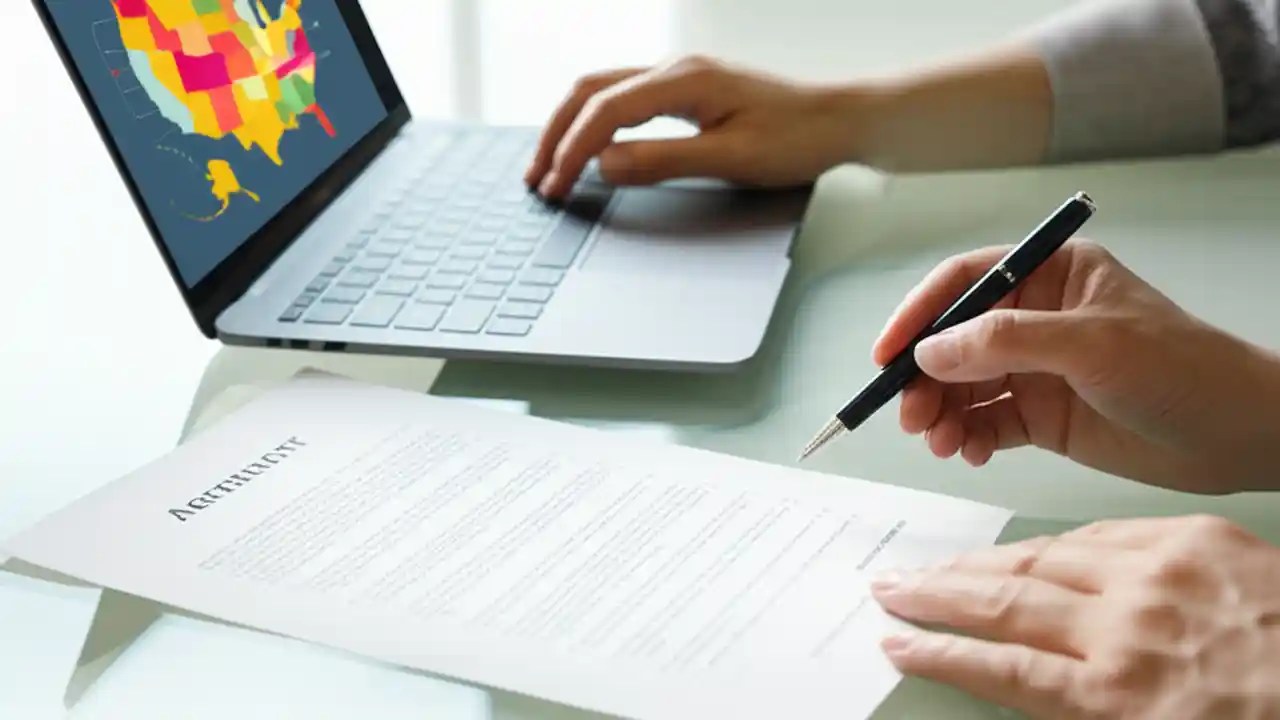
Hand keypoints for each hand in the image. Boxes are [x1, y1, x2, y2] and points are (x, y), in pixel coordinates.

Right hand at [524, 55, 860, 197]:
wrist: (840, 122)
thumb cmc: (798, 138)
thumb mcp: (730, 158)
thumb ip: (662, 160)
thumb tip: (604, 165)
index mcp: (683, 80)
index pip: (605, 111)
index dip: (573, 150)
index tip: (554, 184)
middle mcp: (676, 69)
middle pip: (590, 90)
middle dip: (556, 133)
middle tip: (537, 176)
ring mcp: (680, 76)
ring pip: (602, 90)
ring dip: (571, 125)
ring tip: (550, 163)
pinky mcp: (688, 90)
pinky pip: (624, 98)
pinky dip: (595, 122)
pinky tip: (589, 146)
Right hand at [871, 516, 1279, 718]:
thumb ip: (1096, 713)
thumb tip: (1037, 686)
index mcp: (1120, 700)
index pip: (1001, 668)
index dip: (939, 652)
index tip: (897, 643)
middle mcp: (1127, 635)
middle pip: (1006, 605)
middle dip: (937, 595)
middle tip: (891, 585)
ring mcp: (1160, 580)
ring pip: (1043, 561)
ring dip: (981, 563)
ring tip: (936, 564)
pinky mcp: (1195, 543)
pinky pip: (1105, 536)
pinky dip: (1056, 545)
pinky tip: (1027, 550)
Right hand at [873, 240, 1279, 493]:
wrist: (1240, 436)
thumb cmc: (1184, 370)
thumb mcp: (1090, 344)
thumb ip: (1005, 343)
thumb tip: (930, 351)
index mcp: (1051, 275)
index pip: (966, 283)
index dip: (920, 315)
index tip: (887, 355)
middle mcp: (1037, 318)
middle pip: (954, 341)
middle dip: (925, 378)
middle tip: (910, 414)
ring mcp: (1039, 369)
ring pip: (964, 387)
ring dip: (942, 413)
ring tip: (939, 441)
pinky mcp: (1045, 416)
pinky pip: (987, 423)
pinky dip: (969, 438)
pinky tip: (968, 452)